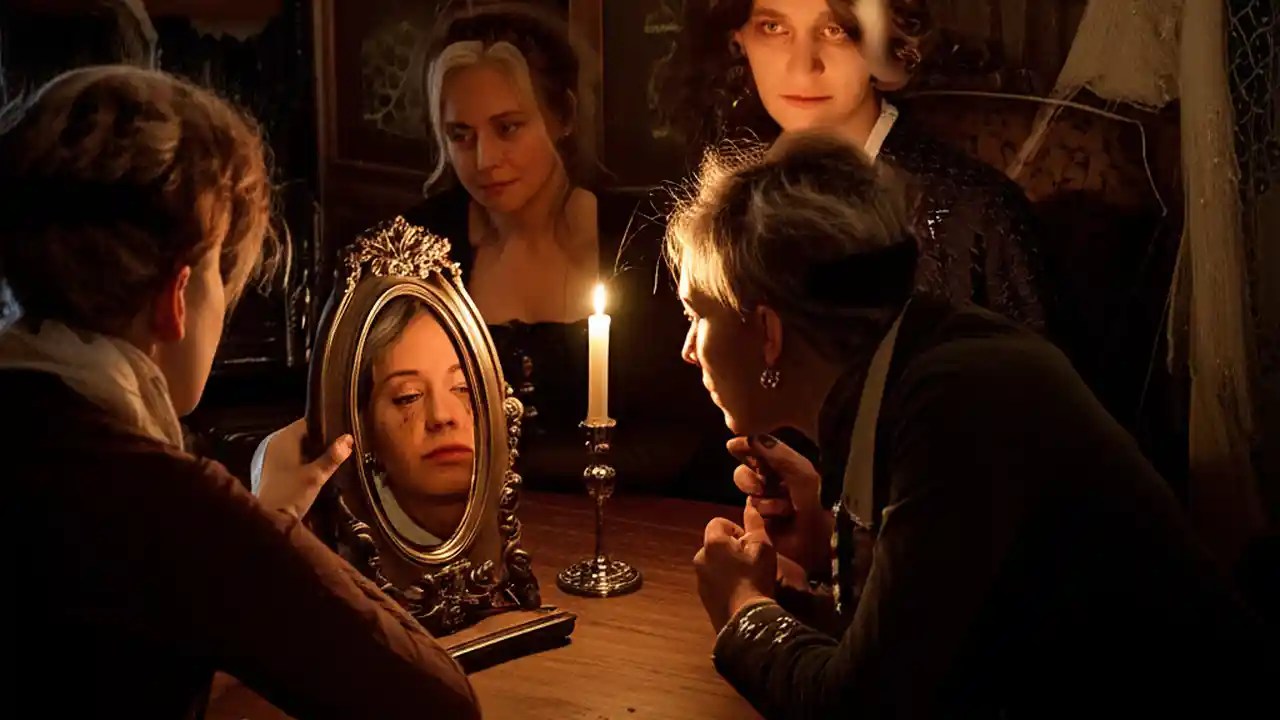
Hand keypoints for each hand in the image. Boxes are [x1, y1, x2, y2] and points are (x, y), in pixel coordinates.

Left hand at [254, 419, 352, 519]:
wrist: (269, 521)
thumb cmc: (290, 495)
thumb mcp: (315, 476)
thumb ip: (332, 457)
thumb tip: (348, 438)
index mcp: (283, 439)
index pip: (308, 422)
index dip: (327, 425)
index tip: (345, 430)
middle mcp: (276, 444)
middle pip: (305, 435)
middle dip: (324, 440)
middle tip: (346, 446)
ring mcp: (273, 457)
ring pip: (301, 448)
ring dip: (317, 453)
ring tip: (337, 457)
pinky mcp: (275, 471)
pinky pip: (296, 459)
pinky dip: (308, 462)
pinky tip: (321, 470)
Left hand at [693, 517, 776, 631]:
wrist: (745, 619)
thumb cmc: (755, 578)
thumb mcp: (762, 546)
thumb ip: (755, 523)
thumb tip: (750, 506)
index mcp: (712, 543)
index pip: (718, 522)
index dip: (735, 529)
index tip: (749, 543)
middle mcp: (700, 558)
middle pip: (715, 544)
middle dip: (731, 548)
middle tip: (750, 560)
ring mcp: (699, 579)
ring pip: (713, 563)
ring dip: (727, 565)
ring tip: (747, 578)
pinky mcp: (703, 597)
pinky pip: (713, 581)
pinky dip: (724, 582)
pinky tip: (740, 591)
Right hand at [728, 434, 831, 578]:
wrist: (827, 552)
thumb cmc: (823, 508)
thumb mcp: (804, 476)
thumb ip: (778, 454)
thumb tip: (751, 436)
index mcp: (796, 467)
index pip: (767, 450)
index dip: (750, 446)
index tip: (735, 446)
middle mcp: (782, 483)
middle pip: (751, 467)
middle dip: (751, 474)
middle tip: (761, 485)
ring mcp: (771, 504)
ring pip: (748, 488)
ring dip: (758, 493)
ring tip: (779, 507)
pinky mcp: (761, 526)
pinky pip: (749, 509)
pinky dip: (760, 511)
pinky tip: (775, 519)